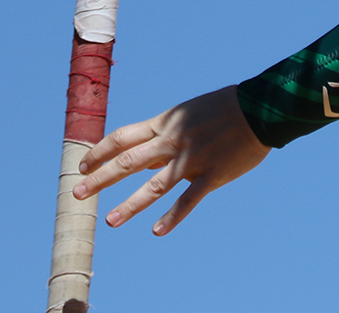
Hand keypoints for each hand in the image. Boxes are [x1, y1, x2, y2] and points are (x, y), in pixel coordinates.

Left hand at [73, 86, 270, 235]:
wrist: (260, 109)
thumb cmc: (227, 107)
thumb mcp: (189, 112)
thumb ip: (168, 134)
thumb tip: (147, 153)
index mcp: (165, 123)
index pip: (121, 138)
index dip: (99, 152)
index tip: (82, 165)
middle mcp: (172, 142)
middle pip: (127, 162)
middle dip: (100, 179)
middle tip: (78, 194)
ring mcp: (191, 159)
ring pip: (153, 186)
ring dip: (129, 205)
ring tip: (110, 221)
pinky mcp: (212, 175)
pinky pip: (189, 200)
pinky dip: (172, 217)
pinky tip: (157, 231)